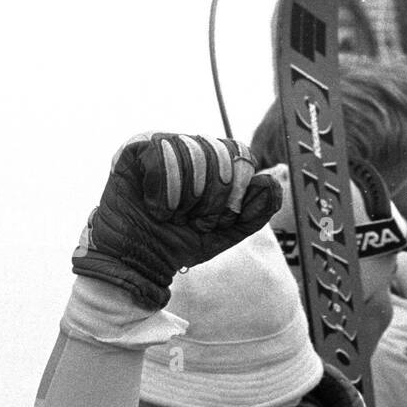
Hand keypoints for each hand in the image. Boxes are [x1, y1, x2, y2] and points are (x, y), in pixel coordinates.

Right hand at [72, 132, 281, 309]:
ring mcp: (163, 144)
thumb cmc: (183, 243)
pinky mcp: (135, 149)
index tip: (220, 220)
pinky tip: (155, 208)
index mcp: (216, 161)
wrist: (143, 262)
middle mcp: (191, 147)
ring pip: (191, 152)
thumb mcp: (229, 231)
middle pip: (219, 152)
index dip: (236, 191)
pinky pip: (160, 155)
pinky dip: (161, 193)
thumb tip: (270, 180)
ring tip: (173, 216)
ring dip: (186, 199)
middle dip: (212, 199)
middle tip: (194, 221)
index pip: (242, 154)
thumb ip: (257, 209)